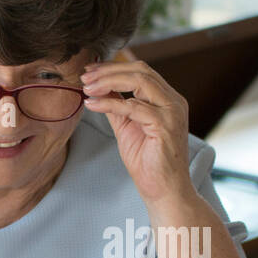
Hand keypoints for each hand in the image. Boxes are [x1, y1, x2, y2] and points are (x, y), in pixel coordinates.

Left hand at [81, 60, 195, 205]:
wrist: (164, 190)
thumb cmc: (148, 163)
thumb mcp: (127, 129)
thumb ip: (117, 109)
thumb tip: (99, 90)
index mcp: (166, 99)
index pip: (141, 71)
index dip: (113, 67)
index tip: (90, 71)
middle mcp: (173, 101)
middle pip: (141, 70)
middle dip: (109, 70)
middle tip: (85, 76)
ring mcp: (172, 111)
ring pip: (140, 81)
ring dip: (108, 81)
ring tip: (87, 87)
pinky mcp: (165, 125)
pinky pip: (134, 106)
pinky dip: (110, 102)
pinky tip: (92, 104)